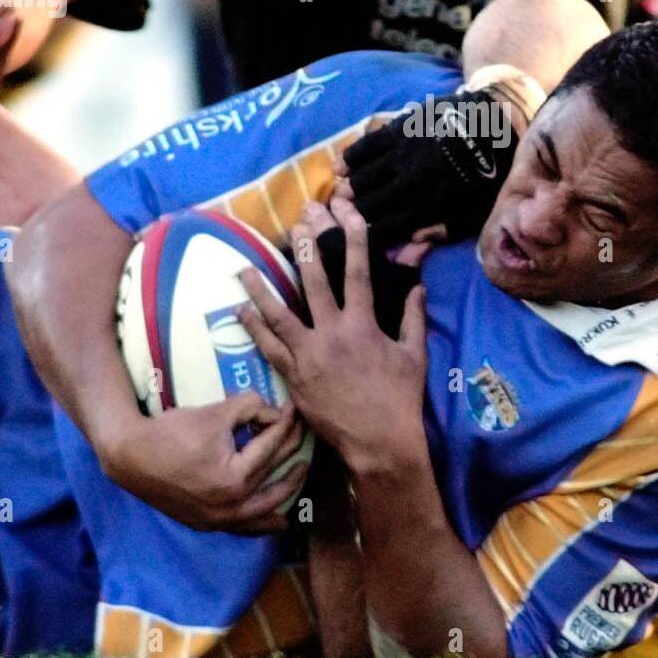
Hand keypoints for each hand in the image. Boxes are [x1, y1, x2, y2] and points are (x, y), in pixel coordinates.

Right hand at [102, 394, 308, 532]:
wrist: (130, 456)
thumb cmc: (172, 432)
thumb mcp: (215, 412)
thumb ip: (250, 407)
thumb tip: (274, 412)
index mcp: (235, 478)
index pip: (270, 446)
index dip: (285, 423)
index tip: (294, 409)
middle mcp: (230, 505)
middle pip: (271, 473)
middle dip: (291, 449)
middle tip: (303, 431)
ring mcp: (218, 519)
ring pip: (263, 509)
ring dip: (287, 490)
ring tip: (301, 473)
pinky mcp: (206, 523)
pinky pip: (242, 527)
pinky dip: (262, 524)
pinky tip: (278, 522)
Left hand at [238, 197, 428, 467]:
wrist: (378, 443)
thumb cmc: (400, 399)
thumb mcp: (414, 355)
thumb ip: (413, 317)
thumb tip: (417, 285)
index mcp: (364, 326)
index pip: (358, 273)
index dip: (354, 240)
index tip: (348, 214)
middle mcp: (332, 335)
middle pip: (313, 283)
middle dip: (304, 250)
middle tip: (295, 225)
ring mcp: (309, 356)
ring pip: (278, 314)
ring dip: (260, 289)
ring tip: (243, 268)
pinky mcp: (294, 377)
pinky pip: (269, 347)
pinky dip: (254, 328)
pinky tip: (241, 312)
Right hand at [333, 88, 518, 245]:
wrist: (496, 125)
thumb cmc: (486, 175)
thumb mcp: (474, 212)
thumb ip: (442, 231)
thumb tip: (411, 244)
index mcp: (430, 207)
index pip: (386, 230)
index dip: (368, 237)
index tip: (358, 239)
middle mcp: (410, 184)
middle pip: (369, 206)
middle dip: (352, 215)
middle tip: (342, 218)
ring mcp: (402, 156)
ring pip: (363, 178)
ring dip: (349, 190)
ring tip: (340, 196)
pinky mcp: (399, 130)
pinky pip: (365, 147)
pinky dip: (349, 159)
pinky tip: (340, 168)